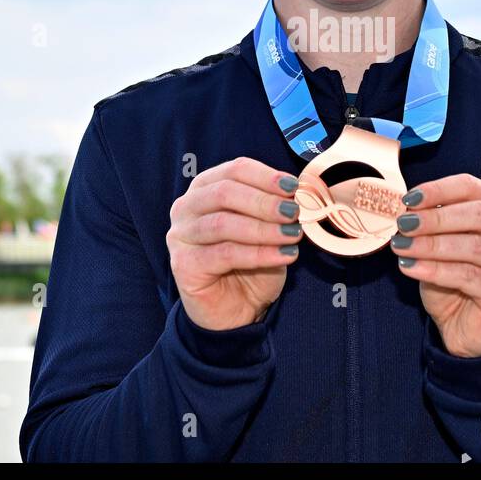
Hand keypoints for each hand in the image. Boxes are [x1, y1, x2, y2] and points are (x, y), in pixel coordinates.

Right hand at [167, 157, 301, 331]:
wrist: (237, 309)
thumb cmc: (252, 263)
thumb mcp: (267, 229)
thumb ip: (276, 208)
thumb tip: (299, 191)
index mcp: (205, 188)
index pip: (234, 170)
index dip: (265, 176)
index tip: (293, 186)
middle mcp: (187, 207)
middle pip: (225, 192)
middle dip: (264, 201)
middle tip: (293, 211)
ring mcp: (181, 235)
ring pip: (223, 223)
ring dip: (263, 228)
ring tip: (293, 235)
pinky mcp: (184, 264)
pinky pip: (225, 254)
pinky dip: (259, 253)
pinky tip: (285, 255)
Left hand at [390, 174, 480, 357]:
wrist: (467, 331)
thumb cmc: (455, 283)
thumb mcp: (442, 246)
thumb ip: (433, 225)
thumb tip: (408, 210)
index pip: (474, 188)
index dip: (439, 190)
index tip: (409, 200)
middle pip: (479, 214)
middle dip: (436, 217)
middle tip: (404, 224)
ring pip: (474, 245)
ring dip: (432, 244)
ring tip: (402, 246)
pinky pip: (469, 276)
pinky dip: (435, 269)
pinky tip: (411, 267)